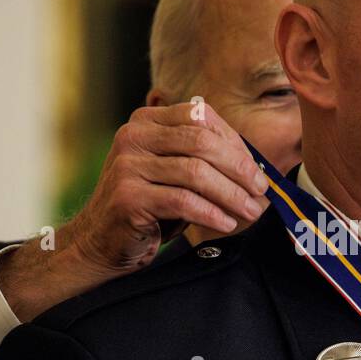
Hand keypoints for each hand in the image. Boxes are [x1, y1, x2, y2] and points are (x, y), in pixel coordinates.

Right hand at [0, 102, 269, 320]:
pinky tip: (227, 223)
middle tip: (260, 192)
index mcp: (146, 120)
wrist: (100, 241)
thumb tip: (257, 170)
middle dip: (239, 169)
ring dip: (231, 194)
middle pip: (202, 142)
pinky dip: (212, 213)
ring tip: (250, 211)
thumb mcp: (175, 172)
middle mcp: (133, 135)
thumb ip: (204, 159)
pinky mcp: (128, 196)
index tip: (256, 172)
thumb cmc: (148, 206)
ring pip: (196, 172)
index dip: (235, 144)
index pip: (202, 118)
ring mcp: (127, 164)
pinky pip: (183, 201)